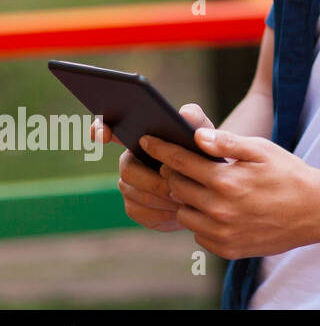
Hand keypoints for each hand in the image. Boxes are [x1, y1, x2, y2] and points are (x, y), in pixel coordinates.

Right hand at [94, 104, 214, 232]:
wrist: (212, 188)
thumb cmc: (204, 154)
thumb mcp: (203, 134)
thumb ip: (195, 119)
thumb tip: (184, 113)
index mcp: (140, 138)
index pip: (109, 129)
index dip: (101, 129)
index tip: (105, 134)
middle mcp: (129, 161)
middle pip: (128, 170)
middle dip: (154, 179)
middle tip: (177, 183)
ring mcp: (129, 186)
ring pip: (136, 193)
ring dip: (162, 197)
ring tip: (186, 197)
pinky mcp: (136, 208)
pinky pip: (141, 212)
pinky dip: (162, 212)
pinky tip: (179, 210)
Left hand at [142, 126, 319, 259]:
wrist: (317, 211)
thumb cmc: (290, 174)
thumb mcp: (263, 150)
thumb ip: (228, 142)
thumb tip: (197, 136)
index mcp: (226, 180)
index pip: (179, 162)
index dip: (161, 148)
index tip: (147, 140)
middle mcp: (219, 209)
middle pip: (176, 187)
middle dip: (174, 173)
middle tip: (181, 164)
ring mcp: (222, 232)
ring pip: (184, 214)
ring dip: (187, 200)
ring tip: (205, 189)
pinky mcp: (227, 249)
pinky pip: (199, 235)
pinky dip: (203, 221)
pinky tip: (220, 211)